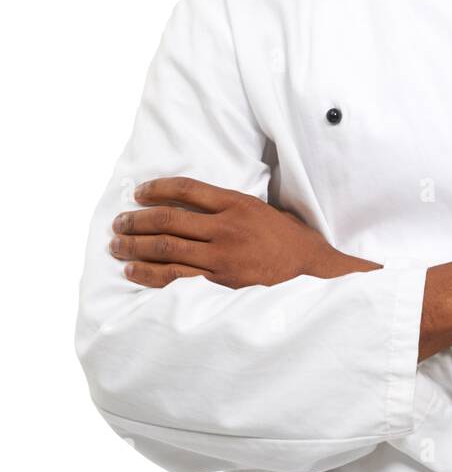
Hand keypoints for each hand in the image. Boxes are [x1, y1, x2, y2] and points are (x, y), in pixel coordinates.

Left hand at [110, 177, 380, 288]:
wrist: (314, 272)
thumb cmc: (291, 242)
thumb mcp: (264, 211)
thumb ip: (232, 208)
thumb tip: (197, 207)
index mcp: (237, 204)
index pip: (187, 189)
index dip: (157, 188)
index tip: (138, 192)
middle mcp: (226, 228)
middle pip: (169, 220)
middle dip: (138, 220)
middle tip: (119, 222)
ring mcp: (222, 257)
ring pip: (167, 249)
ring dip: (137, 247)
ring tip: (118, 246)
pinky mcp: (221, 283)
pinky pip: (177, 278)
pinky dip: (151, 274)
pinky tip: (134, 271)